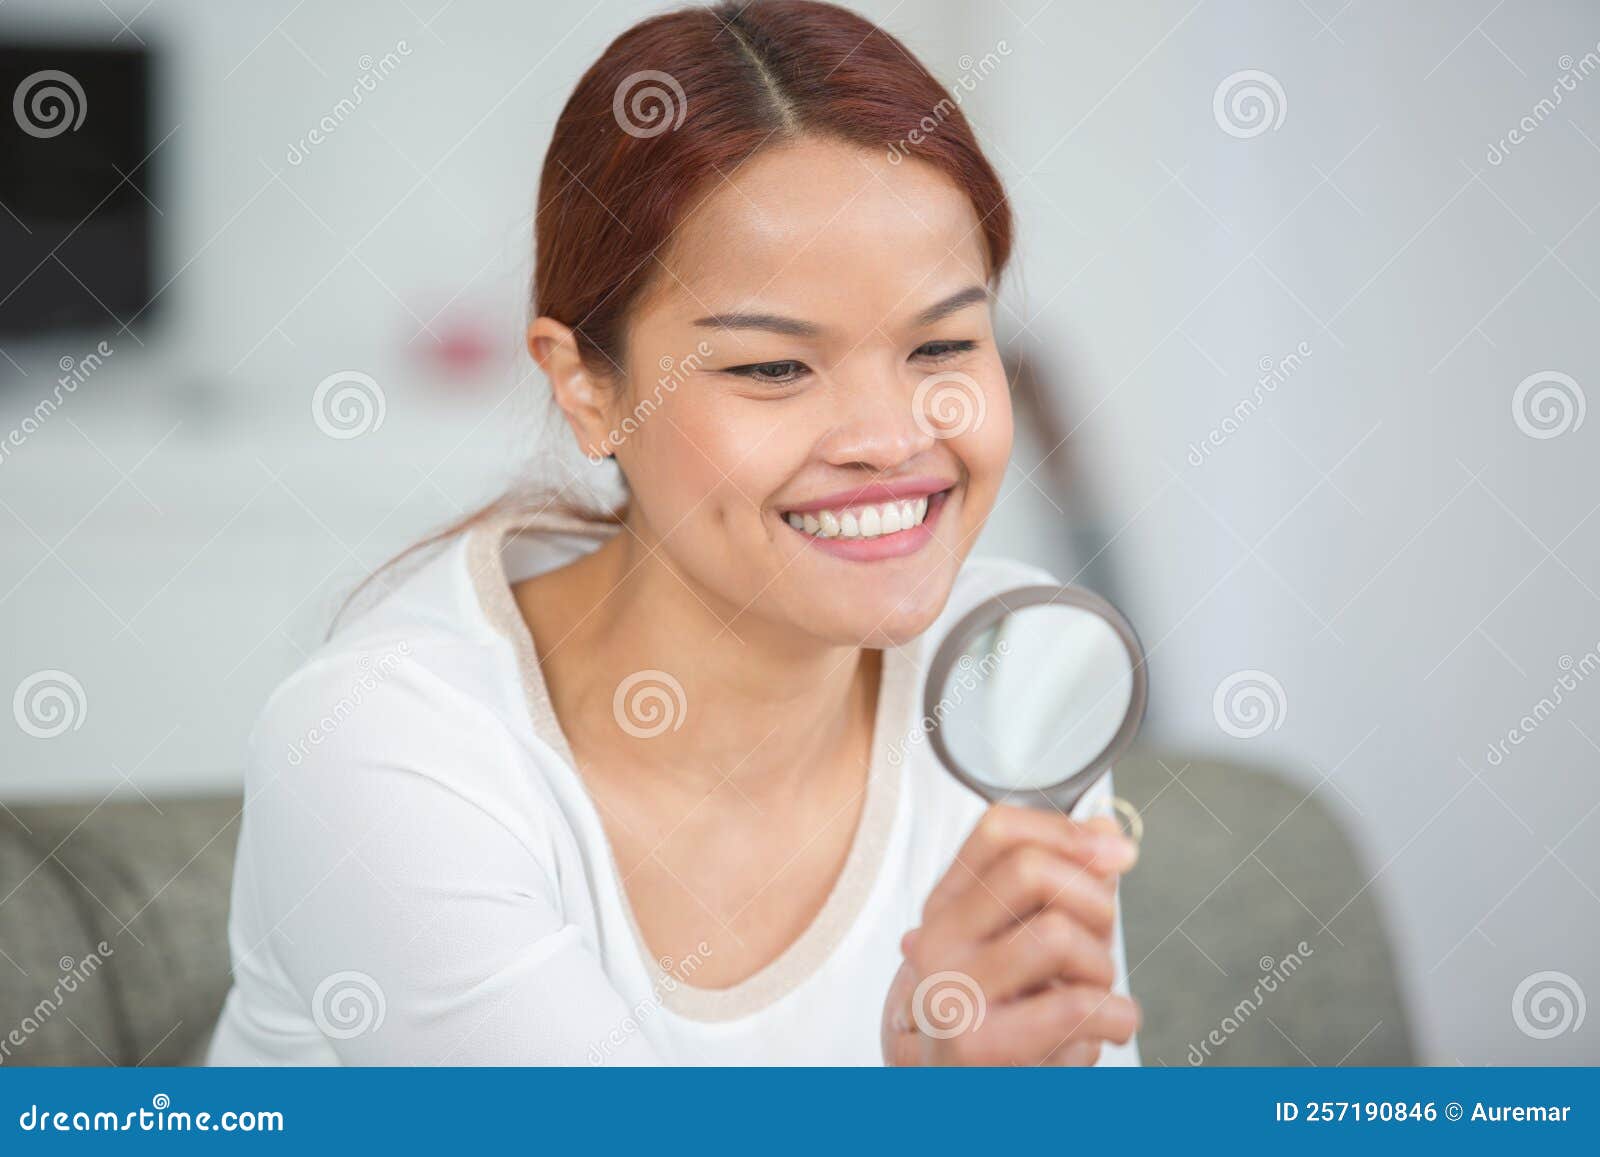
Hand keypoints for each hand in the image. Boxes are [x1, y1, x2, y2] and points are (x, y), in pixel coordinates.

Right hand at [881, 804, 1140, 1065]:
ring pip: (1058, 935)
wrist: (954, 1098)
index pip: (999, 830)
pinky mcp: (977, 1045)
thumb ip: (1060, 884)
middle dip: (1094, 903)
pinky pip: (1078, 1006)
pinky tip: (1104, 1029)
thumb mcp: (1019, 944)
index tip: (1118, 854)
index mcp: (945, 908)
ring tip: (1093, 996)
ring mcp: (952, 992)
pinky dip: (1116, 1017)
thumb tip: (1105, 832)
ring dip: (1102, 968)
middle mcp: (937, 942)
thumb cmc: (999, 1018)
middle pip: (1032, 870)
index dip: (1068, 832)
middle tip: (1100, 943)